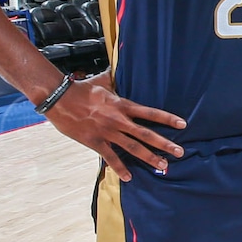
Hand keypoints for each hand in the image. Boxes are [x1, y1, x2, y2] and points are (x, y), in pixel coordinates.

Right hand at [46, 70, 185, 181]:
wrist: (59, 99)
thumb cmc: (81, 89)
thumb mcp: (102, 81)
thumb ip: (114, 77)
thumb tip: (121, 64)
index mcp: (122, 105)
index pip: (150, 113)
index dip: (167, 119)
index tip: (183, 124)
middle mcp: (118, 120)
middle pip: (146, 134)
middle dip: (164, 144)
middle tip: (180, 152)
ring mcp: (107, 132)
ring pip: (133, 147)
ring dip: (149, 158)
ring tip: (163, 166)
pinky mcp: (94, 142)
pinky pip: (110, 157)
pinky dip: (120, 168)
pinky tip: (129, 177)